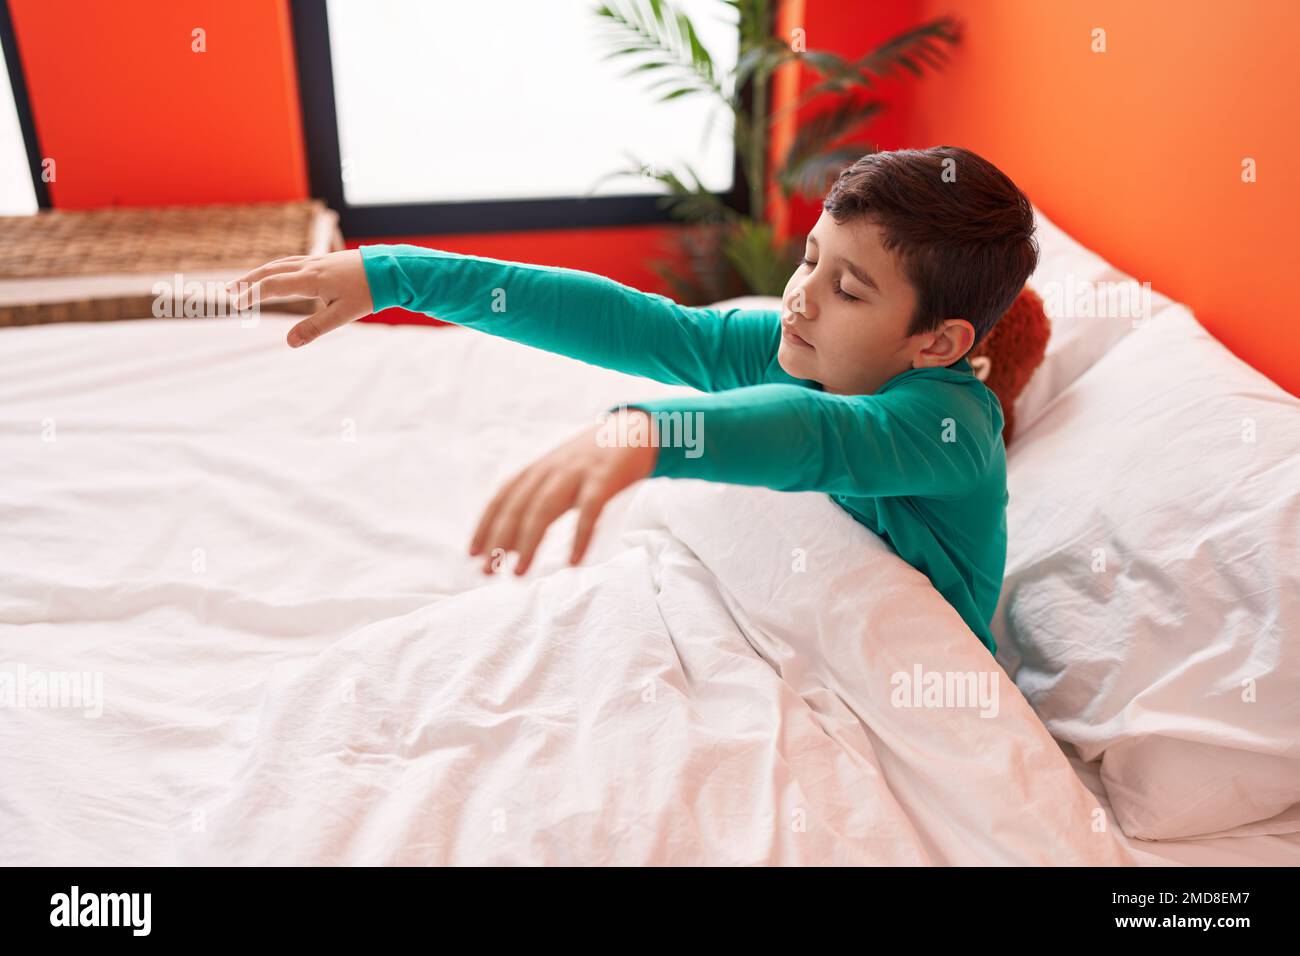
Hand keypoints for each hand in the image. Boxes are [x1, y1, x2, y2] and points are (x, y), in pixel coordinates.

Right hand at [227, 250, 374, 347]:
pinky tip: (273, 275)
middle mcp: (309, 266)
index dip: (252, 294)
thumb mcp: (343, 315)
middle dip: (247, 282)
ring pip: (279, 264)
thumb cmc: (368, 292)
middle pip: (270, 271)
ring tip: (244, 284)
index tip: (236, 305)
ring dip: (258, 273)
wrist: (389, 269)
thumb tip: (289, 343)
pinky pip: (290, 261)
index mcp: (311, 279)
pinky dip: (275, 268)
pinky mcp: (322, 259)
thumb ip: (315, 328)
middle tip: (228, 293)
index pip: (273, 285)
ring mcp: (315, 260)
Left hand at [470, 409, 658, 575]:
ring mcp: (577, 472)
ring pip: (544, 509)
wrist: (635, 430)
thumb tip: (511, 544)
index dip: (485, 524)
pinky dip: (579, 536)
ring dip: (528, 543)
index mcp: (538, 469)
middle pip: (518, 506)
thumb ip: (538, 502)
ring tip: (517, 572)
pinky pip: (589, 510)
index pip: (503, 497)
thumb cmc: (593, 462)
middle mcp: (552, 469)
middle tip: (486, 571)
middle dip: (499, 539)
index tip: (472, 553)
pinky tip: (573, 561)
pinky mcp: (604, 479)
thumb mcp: (561, 475)